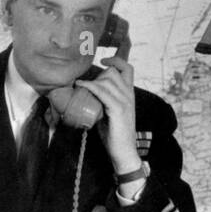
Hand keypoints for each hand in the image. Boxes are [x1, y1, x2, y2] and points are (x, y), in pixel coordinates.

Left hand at [74, 53, 141, 173]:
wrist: (123, 151)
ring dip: (92, 81)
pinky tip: (81, 85)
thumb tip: (85, 94)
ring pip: (107, 80)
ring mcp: (125, 102)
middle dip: (98, 75)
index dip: (116, 60)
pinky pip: (103, 92)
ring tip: (81, 87)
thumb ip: (103, 101)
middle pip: (113, 72)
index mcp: (129, 94)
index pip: (128, 68)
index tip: (103, 60)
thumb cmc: (114, 134)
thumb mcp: (109, 112)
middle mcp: (129, 95)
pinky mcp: (118, 110)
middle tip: (88, 87)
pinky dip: (90, 86)